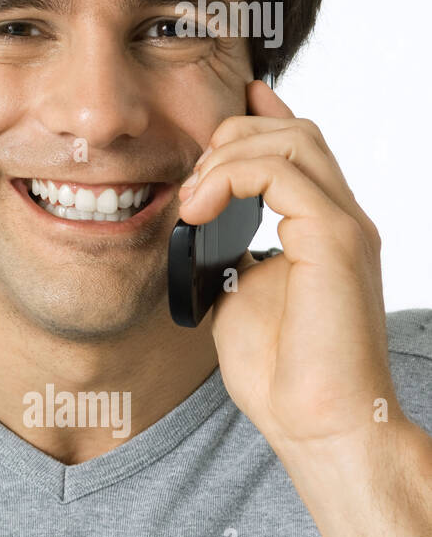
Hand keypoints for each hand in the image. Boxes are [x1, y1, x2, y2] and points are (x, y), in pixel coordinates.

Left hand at [176, 80, 398, 451]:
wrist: (317, 422)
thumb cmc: (281, 372)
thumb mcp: (237, 292)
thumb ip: (227, 250)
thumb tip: (198, 221)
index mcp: (321, 228)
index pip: (297, 148)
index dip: (257, 116)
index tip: (212, 113)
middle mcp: (341, 220)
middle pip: (295, 130)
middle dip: (233, 134)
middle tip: (191, 181)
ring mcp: (345, 227)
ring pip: (292, 139)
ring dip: (227, 155)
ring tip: (193, 198)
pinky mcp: (338, 242)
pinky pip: (284, 174)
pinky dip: (233, 176)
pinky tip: (201, 207)